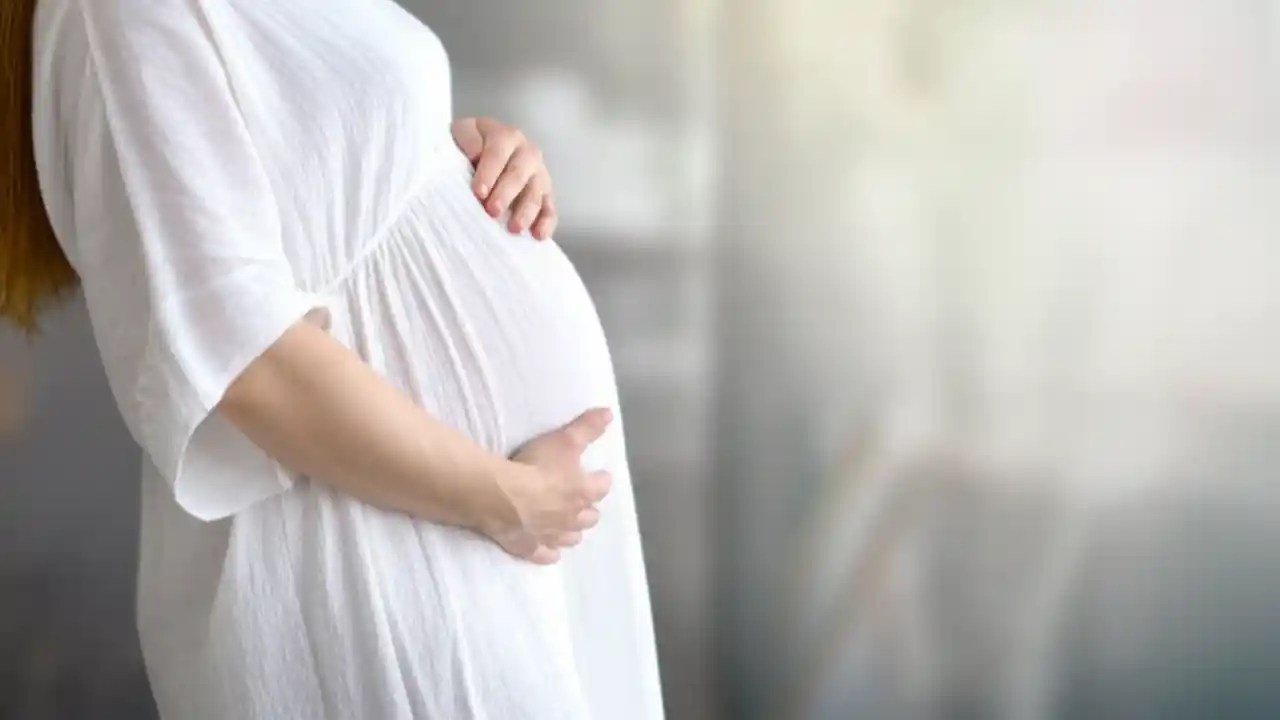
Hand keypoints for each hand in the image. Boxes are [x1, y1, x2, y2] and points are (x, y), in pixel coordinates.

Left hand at [451, 117, 558, 239]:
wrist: (482, 149)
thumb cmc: (470, 145)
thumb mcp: (462, 133)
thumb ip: (466, 139)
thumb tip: (475, 154)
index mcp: (507, 136)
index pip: (498, 153)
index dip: (489, 172)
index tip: (478, 192)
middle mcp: (527, 153)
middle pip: (519, 174)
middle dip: (506, 193)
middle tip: (492, 211)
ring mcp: (539, 175)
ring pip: (537, 193)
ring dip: (526, 211)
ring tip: (513, 228)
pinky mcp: (545, 196)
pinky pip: (550, 209)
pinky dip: (546, 223)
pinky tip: (538, 236)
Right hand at [480, 407, 613, 564]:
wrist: (502, 496)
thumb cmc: (537, 466)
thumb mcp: (564, 440)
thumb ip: (587, 427)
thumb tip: (609, 413)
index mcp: (584, 492)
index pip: (602, 486)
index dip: (600, 480)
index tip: (598, 475)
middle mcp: (573, 518)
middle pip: (589, 518)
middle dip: (588, 509)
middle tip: (581, 501)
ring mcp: (552, 536)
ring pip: (571, 538)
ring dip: (572, 532)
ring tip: (568, 525)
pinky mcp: (530, 548)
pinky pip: (545, 555)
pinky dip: (549, 553)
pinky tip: (550, 553)